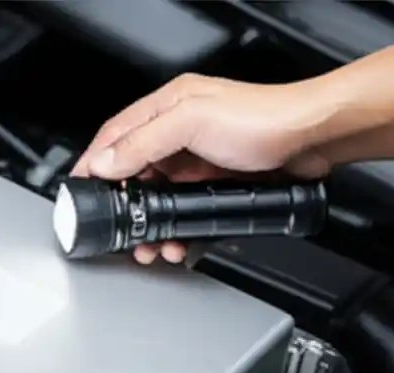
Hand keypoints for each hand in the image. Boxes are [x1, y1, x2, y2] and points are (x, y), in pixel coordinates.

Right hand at [71, 74, 335, 263]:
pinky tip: (178, 241)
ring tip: (149, 245)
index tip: (79, 189)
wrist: (314, 140)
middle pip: (133, 171)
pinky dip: (177, 228)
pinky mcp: (215, 181)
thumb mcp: (192, 123)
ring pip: (158, 196)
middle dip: (123, 204)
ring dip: (151, 223)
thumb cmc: (265, 118)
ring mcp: (197, 158)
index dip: (93, 162)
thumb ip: (144, 142)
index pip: (115, 135)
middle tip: (117, 230)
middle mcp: (180, 130)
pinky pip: (184, 209)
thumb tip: (104, 162)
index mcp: (167, 107)